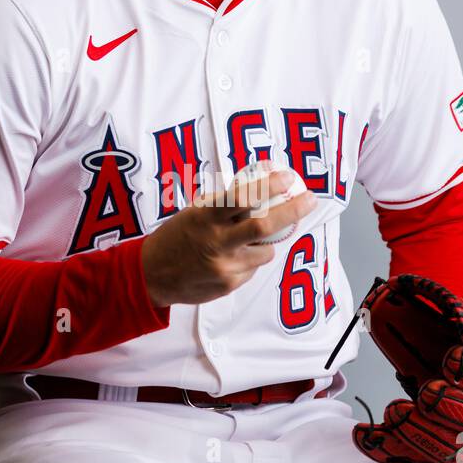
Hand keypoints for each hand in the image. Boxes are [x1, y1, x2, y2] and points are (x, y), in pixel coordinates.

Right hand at [141, 169, 316, 307]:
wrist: (152, 275)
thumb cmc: (177, 236)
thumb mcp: (194, 212)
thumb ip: (224, 203)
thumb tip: (259, 183)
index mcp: (206, 216)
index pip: (243, 197)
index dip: (269, 186)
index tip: (287, 177)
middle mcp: (217, 241)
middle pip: (265, 225)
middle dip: (293, 210)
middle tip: (310, 199)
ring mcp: (225, 265)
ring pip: (265, 251)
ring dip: (266, 243)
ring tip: (248, 241)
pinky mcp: (229, 284)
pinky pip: (252, 269)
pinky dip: (249, 261)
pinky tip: (230, 260)